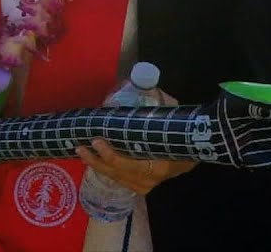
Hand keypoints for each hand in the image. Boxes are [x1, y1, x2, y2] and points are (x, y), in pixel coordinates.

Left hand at [77, 87, 194, 194]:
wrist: (190, 153)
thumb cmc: (177, 134)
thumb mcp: (171, 118)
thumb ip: (160, 102)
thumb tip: (145, 85)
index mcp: (159, 166)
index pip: (131, 165)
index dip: (112, 156)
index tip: (98, 141)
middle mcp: (149, 179)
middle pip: (118, 172)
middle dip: (97, 160)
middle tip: (81, 146)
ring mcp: (142, 185)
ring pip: (115, 176)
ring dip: (96, 164)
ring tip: (80, 151)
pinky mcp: (136, 184)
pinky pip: (116, 177)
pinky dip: (102, 167)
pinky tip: (89, 158)